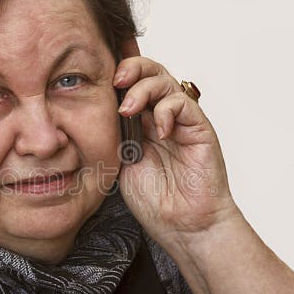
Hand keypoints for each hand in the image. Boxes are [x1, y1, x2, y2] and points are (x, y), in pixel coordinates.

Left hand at [114, 38, 240, 247]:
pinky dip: (167, 110)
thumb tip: (94, 106)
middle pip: (150, 71)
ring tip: (128, 108)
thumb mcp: (120, 161)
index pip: (131, 82)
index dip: (118, 69)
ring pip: (165, 80)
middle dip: (130, 68)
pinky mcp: (200, 128)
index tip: (97, 71)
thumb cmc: (154, 200)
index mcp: (140, 121)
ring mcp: (181, 120)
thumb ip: (113, 132)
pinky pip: (183, 103)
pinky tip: (159, 131)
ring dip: (143, 88)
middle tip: (114, 81)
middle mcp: (161, 115)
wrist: (182, 225)